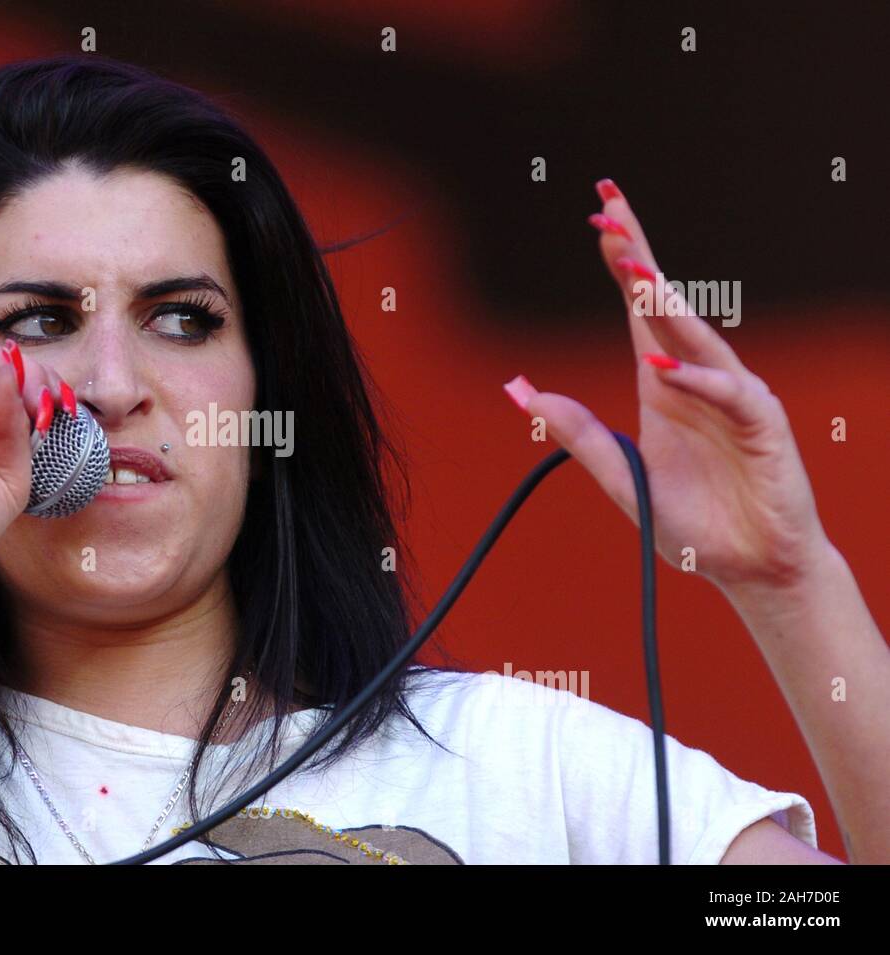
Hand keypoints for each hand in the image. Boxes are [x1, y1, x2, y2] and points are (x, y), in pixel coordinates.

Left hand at [502, 179, 831, 594]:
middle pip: (665, 305)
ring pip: (697, 338)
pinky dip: (696, 380)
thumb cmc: (691, 520)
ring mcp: (733, 396)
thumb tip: (520, 392)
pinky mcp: (763, 425)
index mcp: (662, 381)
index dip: (623, 261)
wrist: (750, 568)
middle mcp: (695, 377)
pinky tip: (664, 366)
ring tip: (632, 269)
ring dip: (665, 304)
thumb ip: (577, 435)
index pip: (638, 308)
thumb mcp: (622, 476)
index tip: (600, 215)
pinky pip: (728, 393)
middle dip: (639, 256)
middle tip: (611, 210)